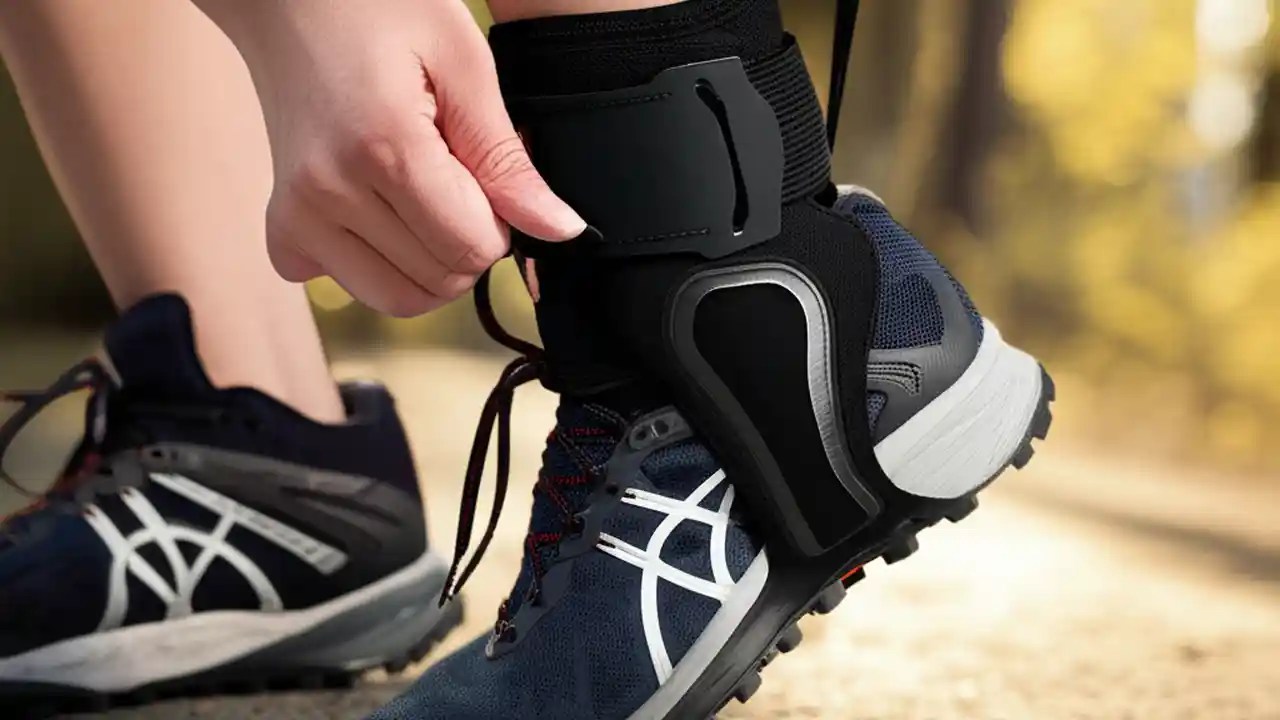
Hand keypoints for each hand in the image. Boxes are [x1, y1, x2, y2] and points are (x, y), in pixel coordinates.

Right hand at [196, 0, 584, 315]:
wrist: (289, 2)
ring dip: (429, 261)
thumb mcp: (464, 63)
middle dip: (466, 241)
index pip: (473, 247)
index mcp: (382, 148)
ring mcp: (298, 219)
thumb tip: (561, 231)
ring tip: (420, 194)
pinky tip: (379, 207)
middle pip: (441, 280)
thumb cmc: (379, 10)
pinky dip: (380, 263)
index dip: (499, 221)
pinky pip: (353, 285)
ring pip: (400, 298)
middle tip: (453, 178)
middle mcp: (329, 194)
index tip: (484, 176)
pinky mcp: (283, 233)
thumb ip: (507, 158)